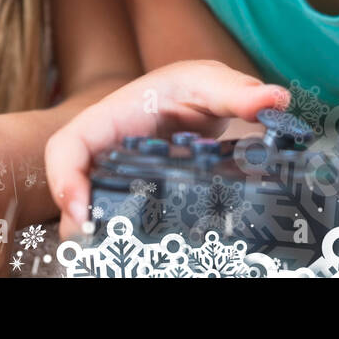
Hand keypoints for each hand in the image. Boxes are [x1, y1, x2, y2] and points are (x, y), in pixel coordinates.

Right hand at [44, 60, 288, 239]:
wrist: (195, 100)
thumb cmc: (188, 86)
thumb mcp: (209, 82)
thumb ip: (237, 90)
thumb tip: (274, 99)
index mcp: (109, 120)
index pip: (66, 148)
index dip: (64, 180)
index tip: (83, 212)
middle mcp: (103, 153)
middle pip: (72, 194)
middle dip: (80, 226)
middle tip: (105, 249)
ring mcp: (115, 180)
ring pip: (92, 215)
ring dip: (102, 238)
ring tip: (131, 256)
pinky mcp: (133, 200)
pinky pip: (118, 223)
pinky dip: (125, 241)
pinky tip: (152, 254)